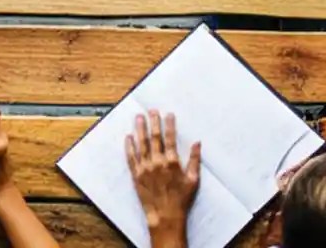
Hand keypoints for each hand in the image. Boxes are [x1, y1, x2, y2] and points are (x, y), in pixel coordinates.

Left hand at [126, 111, 200, 243]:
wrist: (165, 215)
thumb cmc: (181, 199)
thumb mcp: (193, 180)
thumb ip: (195, 160)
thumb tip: (197, 143)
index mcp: (172, 162)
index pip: (170, 138)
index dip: (169, 124)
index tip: (168, 114)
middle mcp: (157, 162)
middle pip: (154, 138)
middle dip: (153, 122)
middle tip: (151, 110)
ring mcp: (145, 168)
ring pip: (141, 144)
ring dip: (139, 129)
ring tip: (138, 117)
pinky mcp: (136, 175)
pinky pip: (130, 157)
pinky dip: (129, 146)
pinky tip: (128, 137)